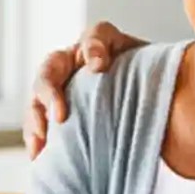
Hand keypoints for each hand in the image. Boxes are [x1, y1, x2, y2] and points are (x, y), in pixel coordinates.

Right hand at [23, 21, 146, 158]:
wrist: (158, 108)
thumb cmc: (154, 84)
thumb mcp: (156, 69)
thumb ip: (156, 62)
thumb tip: (130, 68)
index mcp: (102, 45)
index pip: (96, 36)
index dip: (93, 48)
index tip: (98, 68)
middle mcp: (76, 63)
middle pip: (52, 68)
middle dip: (50, 91)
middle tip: (59, 116)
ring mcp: (63, 89)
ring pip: (39, 98)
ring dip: (36, 119)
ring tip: (41, 141)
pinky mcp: (57, 115)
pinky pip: (40, 124)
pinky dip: (37, 139)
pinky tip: (39, 157)